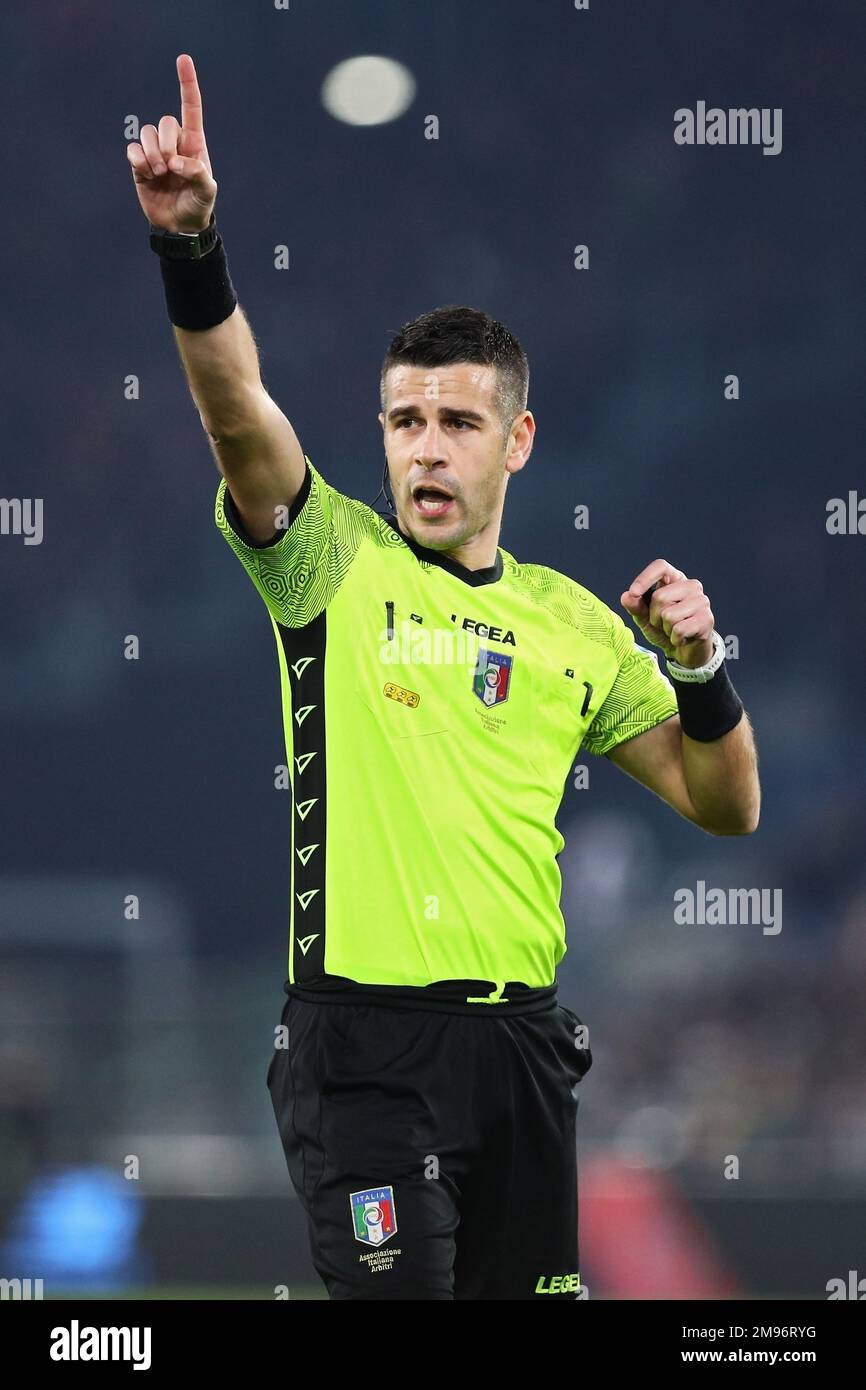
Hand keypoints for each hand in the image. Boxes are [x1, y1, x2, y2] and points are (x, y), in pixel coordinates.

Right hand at [126, 53, 216, 232]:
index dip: (187, 83)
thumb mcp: (207, 192)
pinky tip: (146, 175)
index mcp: (194, 144)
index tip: (183, 59)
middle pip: (164, 122)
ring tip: (160, 174)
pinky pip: (132, 149)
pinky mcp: (140, 165)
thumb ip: (198, 173)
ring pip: (146, 133)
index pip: (190, 108)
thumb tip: (177, 162)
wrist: (179, 226)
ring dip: (152, 154)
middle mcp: (173, 143)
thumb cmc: (197, 206)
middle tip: (171, 169)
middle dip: (166, 144)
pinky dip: (138, 160)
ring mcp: (155, 153)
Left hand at [620, 560, 714, 666]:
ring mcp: (702, 601)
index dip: (645, 578)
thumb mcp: (645, 618)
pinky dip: (675, 639)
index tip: (634, 593)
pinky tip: (682, 639)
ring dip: (665, 629)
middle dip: (655, 616)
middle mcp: (691, 586)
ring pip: (669, 615)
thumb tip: (627, 596)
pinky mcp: (707, 619)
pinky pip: (679, 630)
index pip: (661, 567)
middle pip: (660, 596)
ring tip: (673, 631)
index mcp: (675, 579)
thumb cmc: (664, 629)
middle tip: (663, 624)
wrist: (684, 651)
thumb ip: (636, 607)